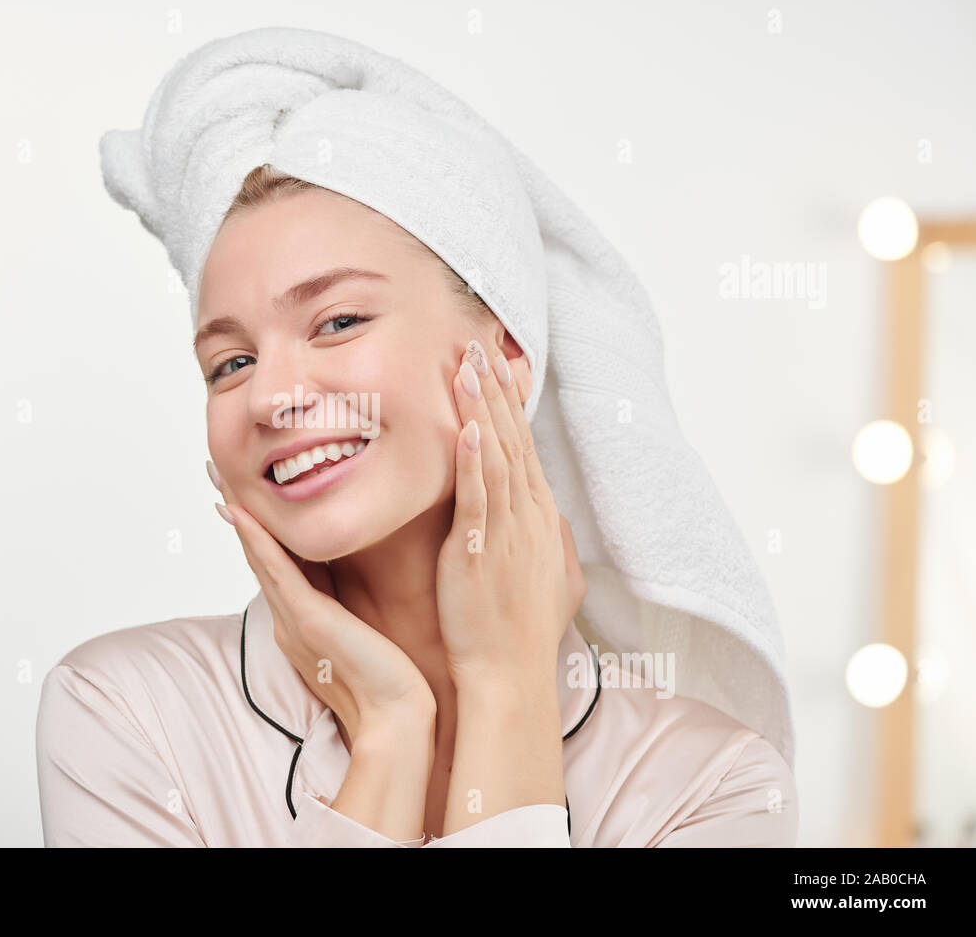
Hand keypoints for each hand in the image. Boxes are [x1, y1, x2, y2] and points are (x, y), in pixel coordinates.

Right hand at [207, 466, 435, 745]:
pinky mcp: (308, 621)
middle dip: (237, 511)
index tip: (239, 489)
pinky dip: (258, 542)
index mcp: (300, 619)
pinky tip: (244, 514)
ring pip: (260, 557)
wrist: (395, 719)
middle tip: (215, 471)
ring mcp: (293, 619)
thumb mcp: (358, 634)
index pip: (273, 561)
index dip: (254, 524)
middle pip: (257, 553)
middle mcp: (288, 617)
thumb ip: (343, 608)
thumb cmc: (386, 681)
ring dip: (239, 517)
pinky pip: (277, 573)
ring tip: (219, 480)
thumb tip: (344, 583)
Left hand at [435, 339, 587, 689]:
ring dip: (480, 408)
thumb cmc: (524, 635)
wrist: (510, 676)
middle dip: (493, 390)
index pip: (523, 449)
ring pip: (495, 457)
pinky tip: (463, 427)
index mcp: (539, 520)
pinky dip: (472, 460)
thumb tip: (557, 521)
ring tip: (465, 365)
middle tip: (475, 343)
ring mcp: (506, 532)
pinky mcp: (478, 551)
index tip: (494, 367)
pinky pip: (478, 497)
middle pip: (511, 439)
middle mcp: (528, 518)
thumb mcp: (554, 584)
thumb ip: (554, 545)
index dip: (508, 406)